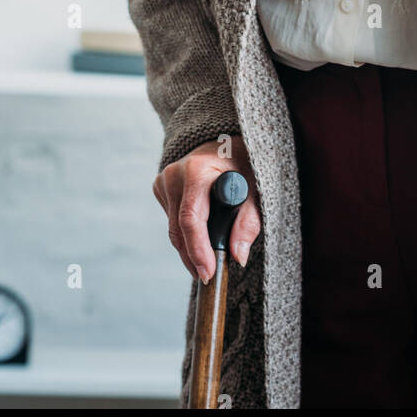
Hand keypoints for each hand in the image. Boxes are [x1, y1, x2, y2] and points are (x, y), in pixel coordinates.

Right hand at [152, 135, 261, 283]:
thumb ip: (249, 221)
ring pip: (173, 228)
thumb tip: (238, 256)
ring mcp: (163, 180)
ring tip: (208, 261)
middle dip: (193, 257)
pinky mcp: (159, 187)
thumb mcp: (256, 187)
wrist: (225, 139)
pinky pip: (171, 219)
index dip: (198, 250)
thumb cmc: (244, 161)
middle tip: (209, 277)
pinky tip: (200, 234)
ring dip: (190, 247)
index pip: (191, 218)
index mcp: (197, 169)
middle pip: (178, 229)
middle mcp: (174, 173)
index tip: (207, 273)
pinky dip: (185, 232)